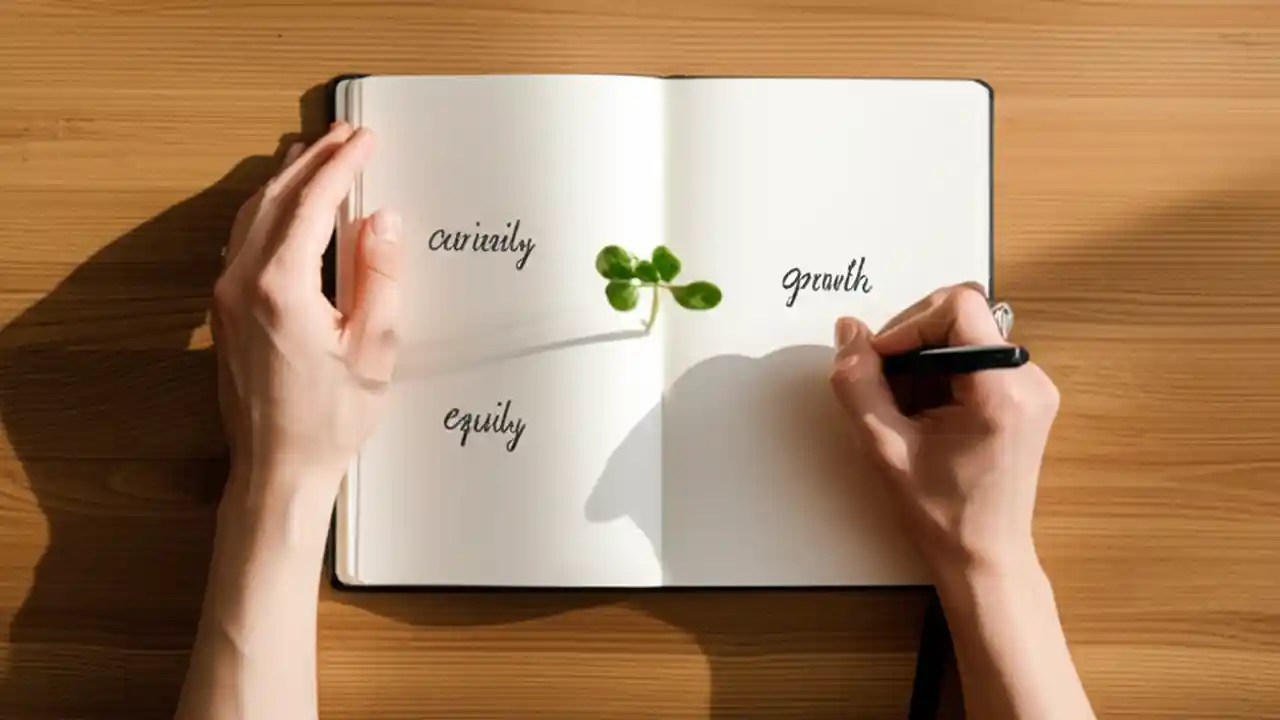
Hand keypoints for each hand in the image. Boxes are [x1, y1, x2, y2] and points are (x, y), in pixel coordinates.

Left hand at [211, 123, 402, 496]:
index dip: (342, 165)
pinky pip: (242, 241)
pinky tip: (283, 208)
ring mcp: (226, 297)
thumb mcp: (373, 348)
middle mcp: (242, 283)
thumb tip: (382, 221)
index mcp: (281, 287)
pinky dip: (267, 210)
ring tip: (315, 155)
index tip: (365, 139)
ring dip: (286, 180)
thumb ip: (380, 277)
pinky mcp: (224, 312)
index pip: (313, 203)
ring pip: (251, 215)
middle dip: (313, 161)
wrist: (278, 469)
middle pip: (275, 198)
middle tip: (345, 135)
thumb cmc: (328, 420)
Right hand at [829, 284, 1058, 583]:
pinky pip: (976, 355)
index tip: (880, 360)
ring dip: (923, 359)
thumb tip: (848, 331)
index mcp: (1003, 390)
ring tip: (905, 407)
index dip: (908, 323)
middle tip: (885, 385)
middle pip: (962, 315)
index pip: (958, 306)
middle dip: (912, 341)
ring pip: (965, 334)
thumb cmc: (942, 514)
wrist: (984, 556)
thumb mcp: (884, 448)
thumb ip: (858, 385)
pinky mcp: (1025, 395)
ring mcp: (1032, 386)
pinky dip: (941, 372)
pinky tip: (925, 412)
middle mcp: (1028, 379)